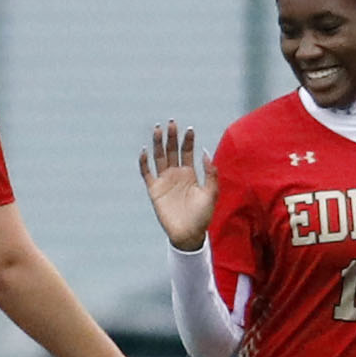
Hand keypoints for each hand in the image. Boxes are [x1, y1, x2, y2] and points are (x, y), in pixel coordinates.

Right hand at [138, 122, 214, 251]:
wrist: (189, 234)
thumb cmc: (202, 216)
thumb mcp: (211, 193)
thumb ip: (210, 174)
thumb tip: (205, 152)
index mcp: (190, 174)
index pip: (187, 152)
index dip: (188, 140)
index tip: (190, 128)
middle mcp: (176, 174)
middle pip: (172, 151)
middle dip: (172, 137)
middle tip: (172, 122)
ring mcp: (164, 181)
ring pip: (159, 158)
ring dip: (158, 144)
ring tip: (158, 129)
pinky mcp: (154, 190)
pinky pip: (147, 173)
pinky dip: (144, 162)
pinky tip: (144, 151)